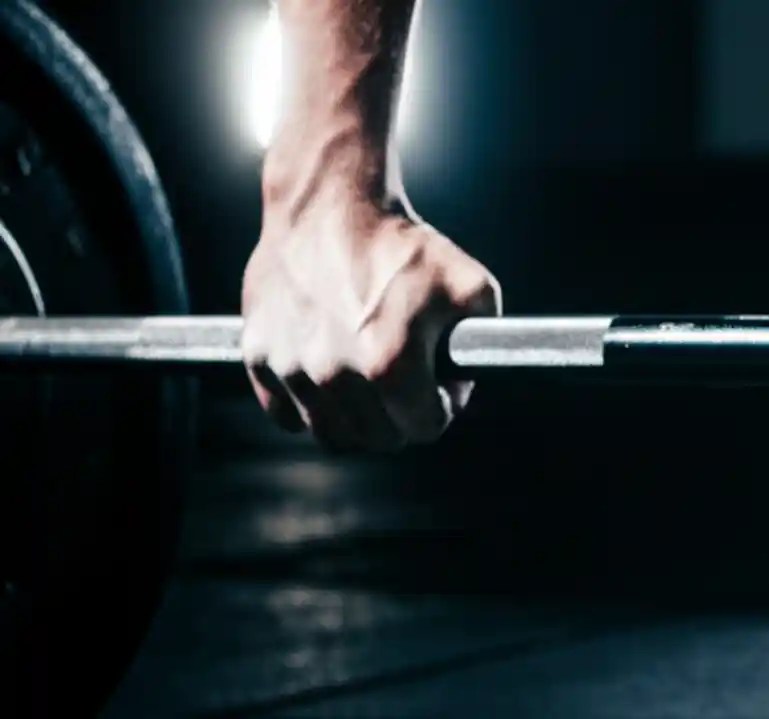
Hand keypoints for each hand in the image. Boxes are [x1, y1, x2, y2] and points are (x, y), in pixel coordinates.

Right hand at [241, 201, 500, 451]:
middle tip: (406, 380)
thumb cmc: (401, 243)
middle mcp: (335, 374)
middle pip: (379, 440)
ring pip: (332, 435)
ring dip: (356, 418)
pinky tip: (330, 372)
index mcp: (389, 364)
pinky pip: (287, 416)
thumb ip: (484, 343)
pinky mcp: (259, 355)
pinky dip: (309, 405)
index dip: (441, 406)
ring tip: (369, 380)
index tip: (438, 384)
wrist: (331, 203)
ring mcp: (292, 367)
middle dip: (400, 416)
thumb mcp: (471, 286)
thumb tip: (466, 382)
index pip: (424, 428)